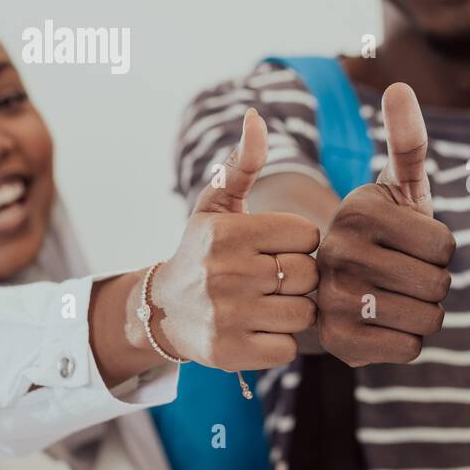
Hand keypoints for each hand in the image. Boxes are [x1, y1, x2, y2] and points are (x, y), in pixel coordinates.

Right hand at [155, 108, 320, 369]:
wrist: (162, 311)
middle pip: (308, 276)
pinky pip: (288, 348)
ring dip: (293, 311)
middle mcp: (225, 273)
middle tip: (273, 279)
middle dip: (299, 278)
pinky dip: (280, 342)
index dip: (298, 243)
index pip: (306, 236)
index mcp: (228, 232)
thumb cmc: (203, 251)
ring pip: (303, 313)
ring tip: (267, 303)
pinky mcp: (229, 352)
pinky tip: (258, 329)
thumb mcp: (217, 204)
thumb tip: (256, 117)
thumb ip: (242, 164)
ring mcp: (227, 315)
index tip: (276, 248)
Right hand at [315, 83, 453, 366]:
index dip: (440, 249)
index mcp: (358, 211)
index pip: (445, 247)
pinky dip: (408, 339)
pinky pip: (411, 348)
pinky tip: (384, 321)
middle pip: (439, 285)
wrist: (331, 286)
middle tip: (405, 273)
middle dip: (436, 282)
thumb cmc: (380, 233)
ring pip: (429, 319)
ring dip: (425, 311)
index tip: (409, 243)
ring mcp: (333, 302)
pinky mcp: (338, 344)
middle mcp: (338, 253)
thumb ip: (406, 142)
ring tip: (395, 295)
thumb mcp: (394, 188)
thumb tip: (398, 85)